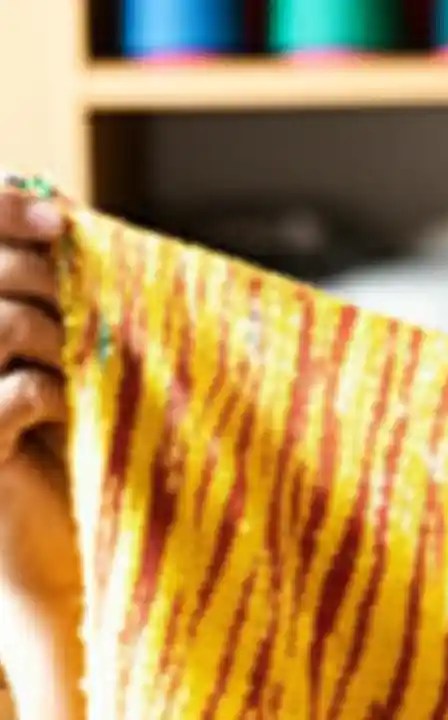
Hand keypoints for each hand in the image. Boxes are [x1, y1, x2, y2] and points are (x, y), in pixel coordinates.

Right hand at [0, 185, 70, 595]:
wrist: (70, 544)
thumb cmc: (84, 439)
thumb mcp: (76, 355)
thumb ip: (64, 294)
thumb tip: (70, 213)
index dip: (1, 210)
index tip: (60, 218)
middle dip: (46, 276)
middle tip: (85, 303)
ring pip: (2, 325)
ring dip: (60, 335)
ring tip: (84, 368)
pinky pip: (16, 392)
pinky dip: (56, 391)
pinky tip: (68, 410)